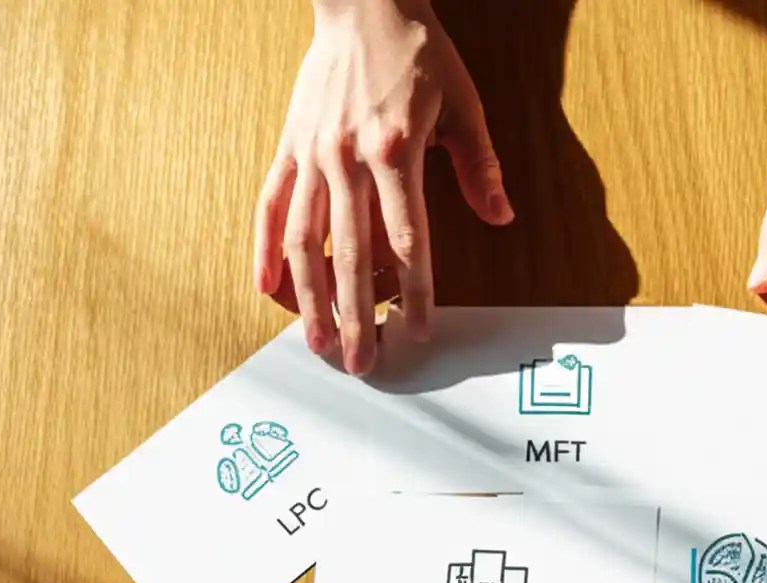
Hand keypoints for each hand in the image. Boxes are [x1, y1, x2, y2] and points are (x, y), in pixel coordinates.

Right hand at [254, 0, 514, 374]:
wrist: (363, 3)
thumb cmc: (418, 53)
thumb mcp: (465, 105)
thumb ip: (481, 167)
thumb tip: (500, 218)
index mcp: (396, 152)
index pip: (407, 241)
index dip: (414, 291)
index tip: (419, 329)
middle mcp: (347, 159)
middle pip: (351, 256)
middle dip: (359, 316)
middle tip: (363, 363)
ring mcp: (311, 155)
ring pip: (304, 240)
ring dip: (309, 298)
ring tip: (316, 342)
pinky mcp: (288, 147)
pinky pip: (271, 206)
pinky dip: (266, 250)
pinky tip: (266, 289)